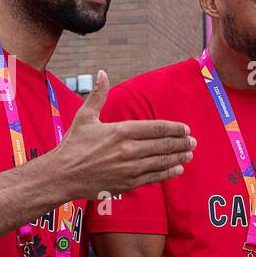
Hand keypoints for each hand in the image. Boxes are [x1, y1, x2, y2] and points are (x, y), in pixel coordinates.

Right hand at [51, 69, 195, 200]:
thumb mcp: (84, 117)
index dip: (174, 128)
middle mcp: (128, 150)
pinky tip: (178, 169)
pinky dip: (168, 173)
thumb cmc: (73, 145)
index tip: (185, 129)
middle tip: (193, 141)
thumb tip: (102, 73)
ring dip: (178, 157)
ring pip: (161, 162)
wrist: (62, 175)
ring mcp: (129, 168)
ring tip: (189, 154)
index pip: (156, 128)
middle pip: (163, 145)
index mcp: (120, 131)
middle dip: (181, 143)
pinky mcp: (127, 183)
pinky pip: (153, 177)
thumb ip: (98, 95)